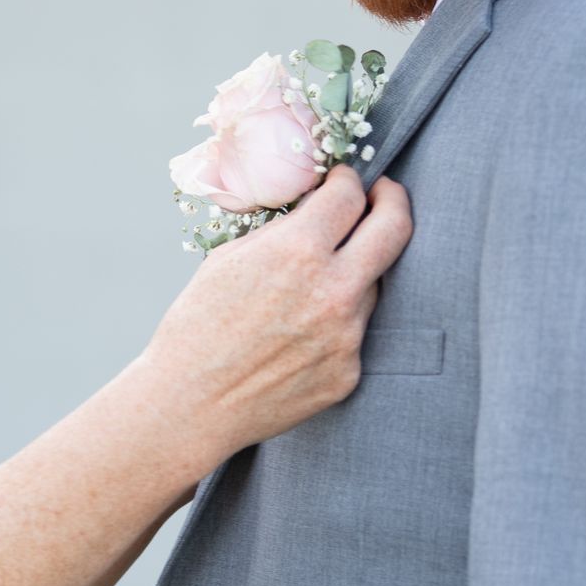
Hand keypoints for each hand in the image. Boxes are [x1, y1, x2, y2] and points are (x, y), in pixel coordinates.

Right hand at [134, 166, 413, 471]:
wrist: (189, 405)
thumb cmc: (197, 328)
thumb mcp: (228, 259)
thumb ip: (282, 231)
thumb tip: (316, 208)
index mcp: (297, 252)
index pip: (350, 195)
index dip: (348, 180)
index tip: (345, 181)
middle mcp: (333, 291)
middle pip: (395, 227)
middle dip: (392, 200)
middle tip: (384, 195)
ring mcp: (346, 336)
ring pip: (371, 285)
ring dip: (352, 274)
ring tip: (307, 291)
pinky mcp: (349, 372)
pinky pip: (355, 332)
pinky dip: (335, 325)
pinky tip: (297, 337)